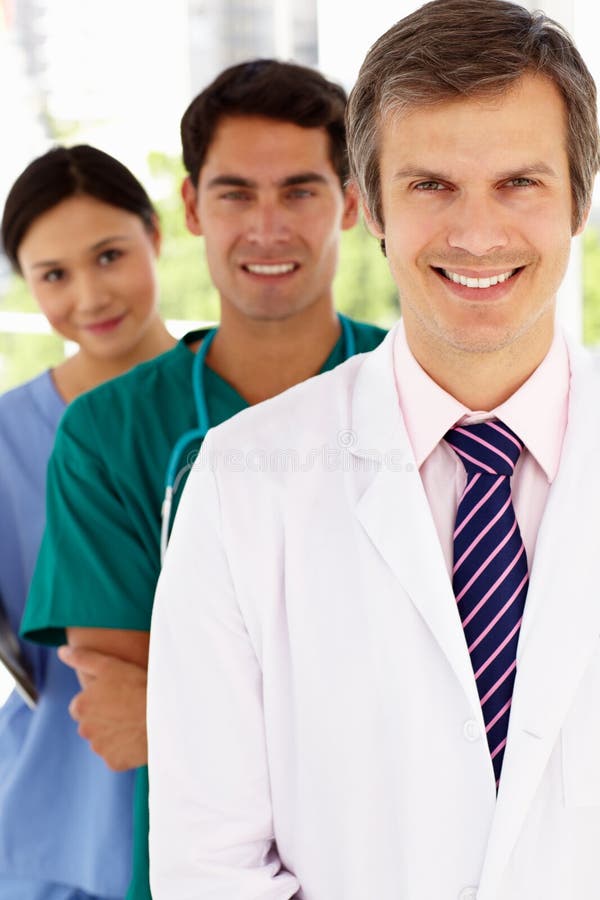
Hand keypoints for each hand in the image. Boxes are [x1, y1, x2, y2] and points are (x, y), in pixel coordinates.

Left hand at [58, 645, 147, 770]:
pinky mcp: (114, 762)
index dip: (100, 698)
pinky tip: (140, 736)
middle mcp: (84, 730)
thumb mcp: (110, 665)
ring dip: (115, 733)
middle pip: (92, 723)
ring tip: (136, 720)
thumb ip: (83, 658)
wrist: (163, 717)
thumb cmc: (137, 687)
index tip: (118, 694)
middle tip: (128, 706)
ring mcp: (99, 748)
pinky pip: (117, 755)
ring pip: (104, 740)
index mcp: (80, 706)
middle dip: (105, 717)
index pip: (83, 704)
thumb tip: (61, 651)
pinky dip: (125, 748)